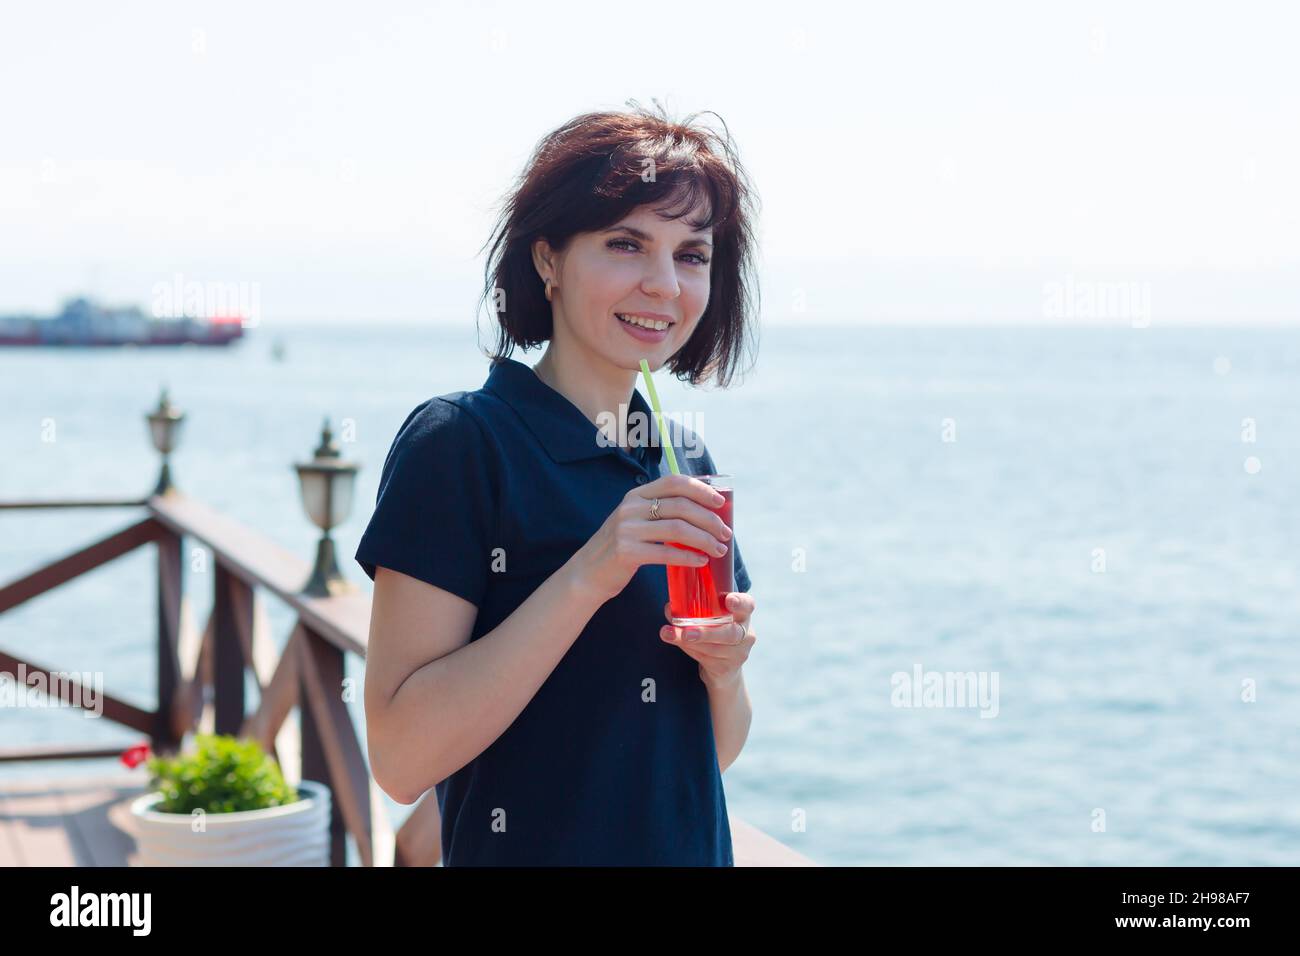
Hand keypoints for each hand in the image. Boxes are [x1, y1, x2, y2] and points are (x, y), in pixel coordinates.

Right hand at [570, 473, 734, 603]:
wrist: (588, 573)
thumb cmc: (621, 547)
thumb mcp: (635, 521)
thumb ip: (660, 512)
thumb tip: (704, 512)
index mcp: (636, 495)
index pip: (673, 482)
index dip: (701, 489)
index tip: (720, 502)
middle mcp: (630, 507)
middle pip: (680, 506)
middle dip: (709, 519)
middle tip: (726, 533)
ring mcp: (626, 529)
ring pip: (677, 529)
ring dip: (704, 539)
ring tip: (718, 549)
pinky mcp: (626, 552)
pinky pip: (666, 553)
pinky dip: (688, 557)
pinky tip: (700, 562)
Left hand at [660, 592, 755, 688]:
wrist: (724, 668)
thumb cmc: (715, 633)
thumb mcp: (710, 619)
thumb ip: (692, 610)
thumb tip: (670, 607)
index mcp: (743, 614)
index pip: (747, 605)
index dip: (740, 603)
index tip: (729, 600)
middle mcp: (746, 634)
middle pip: (731, 633)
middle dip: (706, 633)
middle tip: (686, 633)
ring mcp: (739, 653)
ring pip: (714, 649)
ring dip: (689, 643)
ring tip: (670, 635)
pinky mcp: (727, 668)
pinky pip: (706, 659)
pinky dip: (689, 649)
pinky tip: (677, 642)